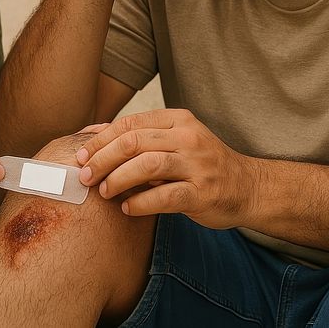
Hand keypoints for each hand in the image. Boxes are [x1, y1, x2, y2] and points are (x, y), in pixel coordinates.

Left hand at [74, 109, 255, 228]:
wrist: (247, 186)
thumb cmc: (202, 164)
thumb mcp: (176, 140)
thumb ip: (142, 136)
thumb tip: (95, 133)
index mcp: (178, 120)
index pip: (129, 123)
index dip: (100, 140)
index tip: (81, 156)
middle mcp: (188, 137)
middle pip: (133, 142)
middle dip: (103, 159)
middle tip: (86, 176)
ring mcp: (197, 165)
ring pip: (147, 165)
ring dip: (118, 179)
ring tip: (104, 192)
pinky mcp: (202, 193)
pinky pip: (164, 196)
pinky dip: (140, 203)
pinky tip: (127, 208)